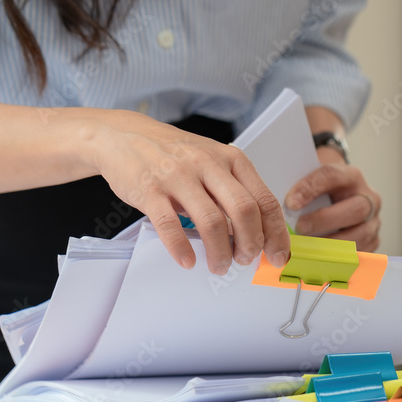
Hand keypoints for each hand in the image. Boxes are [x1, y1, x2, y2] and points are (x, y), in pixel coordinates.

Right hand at [92, 111, 290, 272]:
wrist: (123, 136)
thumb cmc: (174, 154)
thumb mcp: (212, 162)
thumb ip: (232, 191)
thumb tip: (256, 233)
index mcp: (231, 159)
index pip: (264, 199)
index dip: (275, 233)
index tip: (278, 255)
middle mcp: (208, 164)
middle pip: (244, 211)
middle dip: (250, 244)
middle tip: (245, 260)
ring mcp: (178, 176)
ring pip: (211, 222)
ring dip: (219, 252)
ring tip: (219, 265)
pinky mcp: (150, 189)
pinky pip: (170, 225)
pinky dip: (182, 249)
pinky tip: (187, 261)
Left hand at [287, 145, 381, 251]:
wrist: (341, 196)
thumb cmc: (322, 191)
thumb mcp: (313, 182)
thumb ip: (299, 190)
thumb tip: (275, 208)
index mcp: (351, 176)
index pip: (332, 176)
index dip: (311, 188)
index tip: (291, 202)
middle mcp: (368, 197)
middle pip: (355, 208)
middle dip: (325, 220)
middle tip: (300, 228)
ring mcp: (373, 220)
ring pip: (360, 234)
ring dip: (333, 243)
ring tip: (309, 249)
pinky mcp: (373, 240)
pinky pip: (361, 252)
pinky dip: (341, 258)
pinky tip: (321, 259)